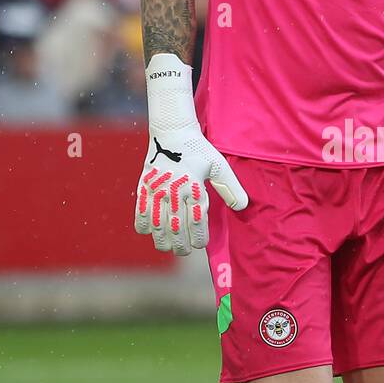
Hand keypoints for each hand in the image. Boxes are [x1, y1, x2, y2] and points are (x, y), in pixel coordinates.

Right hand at [134, 55, 247, 255]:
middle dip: (180, 245)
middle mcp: (174, 191)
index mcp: (194, 187)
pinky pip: (141, 213)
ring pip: (157, 225)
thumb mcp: (219, 166)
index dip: (198, 238)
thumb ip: (230, 188)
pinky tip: (150, 231)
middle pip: (176, 228)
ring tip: (168, 246)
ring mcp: (157, 190)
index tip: (200, 244)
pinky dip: (144, 226)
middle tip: (184, 251)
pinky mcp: (144, 187)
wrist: (172, 132)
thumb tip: (242, 207)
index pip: (197, 221)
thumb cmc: (198, 150)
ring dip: (162, 240)